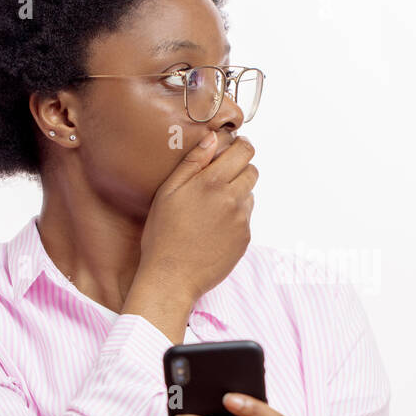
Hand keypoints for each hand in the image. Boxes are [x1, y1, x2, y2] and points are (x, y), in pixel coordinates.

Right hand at [139, 130, 257, 299]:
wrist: (171, 277)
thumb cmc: (163, 235)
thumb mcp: (168, 192)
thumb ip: (193, 162)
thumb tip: (213, 138)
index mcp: (212, 183)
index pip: (244, 151)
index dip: (240, 146)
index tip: (232, 150)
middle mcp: (232, 199)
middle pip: (252, 171)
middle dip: (239, 170)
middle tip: (217, 180)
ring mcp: (241, 220)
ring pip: (249, 194)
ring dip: (237, 194)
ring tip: (210, 208)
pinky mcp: (245, 239)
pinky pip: (246, 218)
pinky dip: (235, 217)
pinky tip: (213, 227)